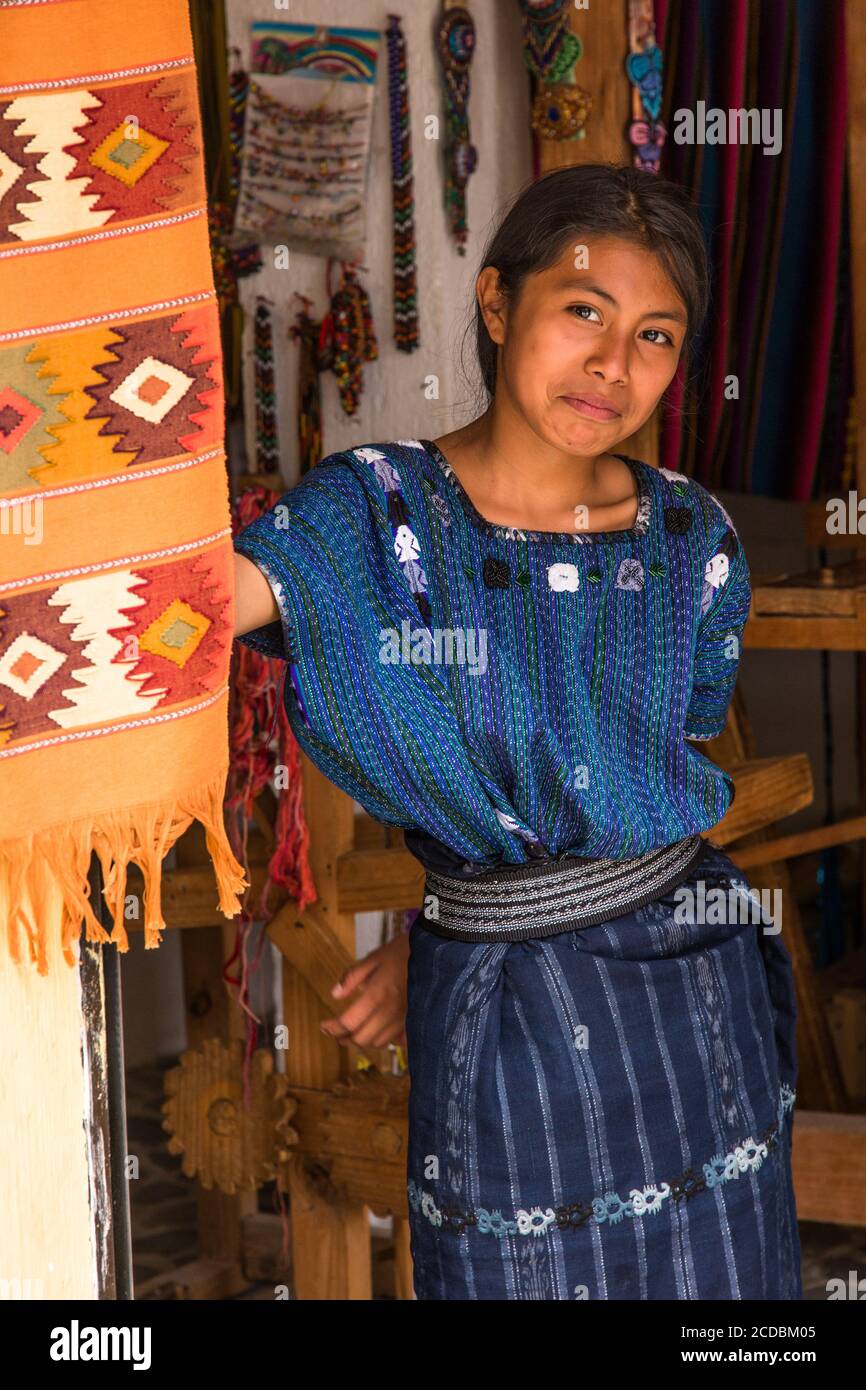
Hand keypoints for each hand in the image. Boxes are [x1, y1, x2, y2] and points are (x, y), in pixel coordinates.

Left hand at [320, 932, 409, 1050]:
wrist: (436, 953)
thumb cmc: (403, 951)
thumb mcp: (374, 957)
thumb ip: (352, 977)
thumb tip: (334, 994)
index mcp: (377, 995)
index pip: (348, 1023)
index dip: (332, 1028)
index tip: (323, 1025)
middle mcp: (390, 1012)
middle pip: (361, 1039)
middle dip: (344, 1039)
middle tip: (335, 1032)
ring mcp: (403, 1019)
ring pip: (378, 1043)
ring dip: (362, 1041)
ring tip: (352, 1033)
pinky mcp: (413, 1020)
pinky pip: (395, 1040)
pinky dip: (382, 1039)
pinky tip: (376, 1030)